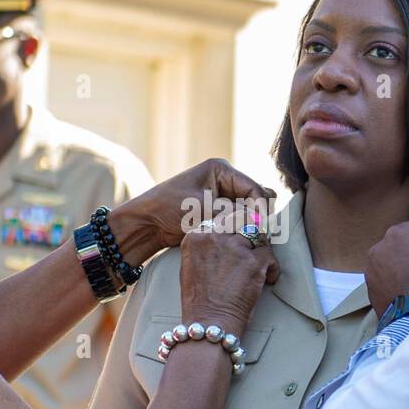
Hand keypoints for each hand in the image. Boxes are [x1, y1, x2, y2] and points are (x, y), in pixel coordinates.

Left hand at [110, 159, 276, 265]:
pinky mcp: (217, 212)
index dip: (260, 206)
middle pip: (253, 197)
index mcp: (220, 169)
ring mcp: (221, 196)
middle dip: (258, 214)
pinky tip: (245, 238)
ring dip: (250, 223)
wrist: (146, 224)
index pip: (252, 187)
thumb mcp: (202, 208)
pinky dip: (242, 228)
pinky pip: (238, 219)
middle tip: (261, 233)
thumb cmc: (168, 208)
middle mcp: (223, 179)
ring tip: (255, 237)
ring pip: (248, 210)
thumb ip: (232, 212)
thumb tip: (260, 217)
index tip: (262, 225)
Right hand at [179, 214, 279, 338]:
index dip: (233, 227)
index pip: (220, 217)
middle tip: (252, 248)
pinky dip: (271, 268)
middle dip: (248, 231)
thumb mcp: (190, 266)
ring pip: (257, 235)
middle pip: (240, 220)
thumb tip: (224, 236)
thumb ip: (205, 246)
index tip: (238, 238)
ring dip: (260, 249)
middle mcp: (214, 237)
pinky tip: (267, 278)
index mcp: (195, 237)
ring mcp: (235, 248)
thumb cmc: (199, 301)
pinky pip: (269, 255)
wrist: (209, 323)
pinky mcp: (254, 261)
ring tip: (259, 265)